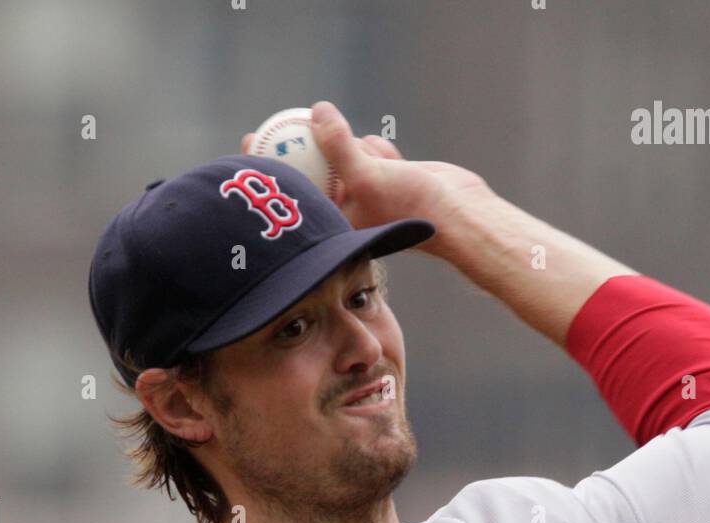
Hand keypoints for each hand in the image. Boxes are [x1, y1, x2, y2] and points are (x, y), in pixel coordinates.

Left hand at [239, 100, 488, 254]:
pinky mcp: (386, 179)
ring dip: (351, 148)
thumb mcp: (367, 174)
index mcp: (335, 223)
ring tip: (368, 157)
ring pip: (344, 157)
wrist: (458, 212)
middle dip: (300, 147)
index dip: (270, 168)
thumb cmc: (411, 206)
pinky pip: (369, 151)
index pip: (293, 191)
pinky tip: (388, 155)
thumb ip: (339, 146)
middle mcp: (348, 211)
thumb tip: (317, 112)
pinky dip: (374, 148)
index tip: (251, 144)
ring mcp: (367, 194)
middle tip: (279, 121)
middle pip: (312, 171)